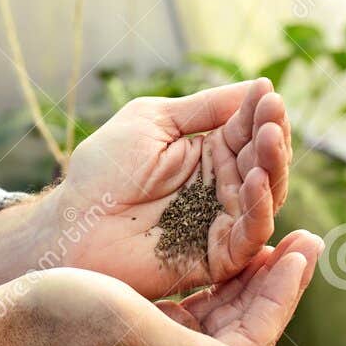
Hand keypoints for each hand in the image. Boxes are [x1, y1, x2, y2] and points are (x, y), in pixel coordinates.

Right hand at [15, 228, 321, 345]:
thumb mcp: (132, 326)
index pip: (249, 343)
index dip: (279, 295)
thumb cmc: (66, 316)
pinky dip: (228, 285)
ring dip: (258, 282)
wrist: (16, 320)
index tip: (302, 250)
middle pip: (248, 332)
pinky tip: (247, 255)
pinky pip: (209, 315)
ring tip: (290, 241)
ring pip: (232, 320)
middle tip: (311, 238)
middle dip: (278, 285)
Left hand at [46, 79, 290, 299]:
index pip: (248, 132)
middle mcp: (221, 188)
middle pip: (264, 162)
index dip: (260, 113)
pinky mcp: (217, 258)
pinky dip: (259, 209)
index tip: (267, 93)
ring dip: (273, 167)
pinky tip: (257, 179)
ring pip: (265, 197)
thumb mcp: (152, 121)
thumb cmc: (103, 170)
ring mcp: (221, 223)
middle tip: (273, 113)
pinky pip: (249, 236)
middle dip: (272, 136)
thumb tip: (256, 87)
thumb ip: (203, 108)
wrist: (72, 222)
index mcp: (208, 154)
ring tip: (270, 138)